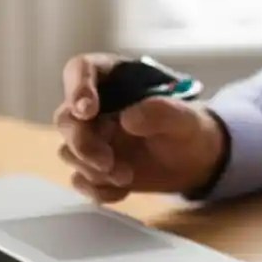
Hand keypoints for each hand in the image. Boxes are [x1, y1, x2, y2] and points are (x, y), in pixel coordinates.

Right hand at [53, 53, 227, 202]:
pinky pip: (80, 179)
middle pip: (66, 118)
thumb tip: (127, 119)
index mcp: (113, 79)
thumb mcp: (185, 118)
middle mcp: (95, 106)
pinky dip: (97, 190)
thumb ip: (161, 112)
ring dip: (92, 170)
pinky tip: (122, 192)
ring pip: (68, 150)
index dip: (77, 87)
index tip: (88, 110)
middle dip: (82, 143)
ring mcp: (92, 138)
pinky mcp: (94, 167)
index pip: (80, 69)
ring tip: (126, 177)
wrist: (195, 162)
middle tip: (107, 162)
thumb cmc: (188, 129)